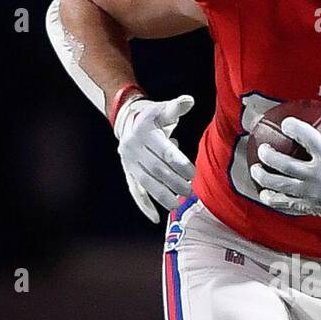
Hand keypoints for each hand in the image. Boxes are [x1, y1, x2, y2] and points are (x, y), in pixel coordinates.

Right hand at [114, 94, 195, 222]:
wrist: (127, 120)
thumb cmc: (154, 116)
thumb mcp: (163, 109)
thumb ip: (176, 107)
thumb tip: (189, 101)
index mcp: (145, 131)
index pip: (164, 151)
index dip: (179, 163)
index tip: (193, 173)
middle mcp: (134, 147)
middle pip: (156, 169)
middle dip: (174, 182)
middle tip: (190, 191)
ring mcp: (130, 162)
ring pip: (146, 182)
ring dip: (162, 196)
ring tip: (178, 204)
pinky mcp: (128, 173)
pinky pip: (136, 191)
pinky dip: (145, 206)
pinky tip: (155, 218)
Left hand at [250, 106, 320, 231]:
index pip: (309, 139)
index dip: (294, 128)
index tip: (286, 123)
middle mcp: (318, 177)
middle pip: (285, 165)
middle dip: (269, 155)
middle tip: (263, 148)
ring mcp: (311, 193)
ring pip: (280, 185)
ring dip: (263, 176)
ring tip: (255, 169)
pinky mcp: (308, 205)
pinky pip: (285, 203)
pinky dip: (271, 198)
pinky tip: (263, 193)